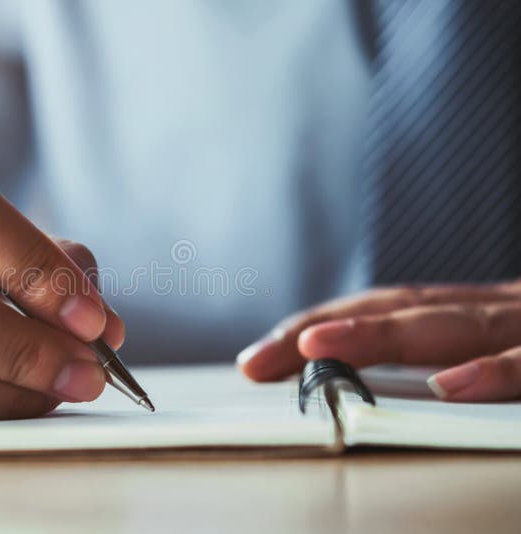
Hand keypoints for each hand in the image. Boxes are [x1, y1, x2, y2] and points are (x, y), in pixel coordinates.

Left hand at [237, 283, 520, 400]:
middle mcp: (493, 309)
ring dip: (382, 334)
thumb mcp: (500, 342)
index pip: (381, 311)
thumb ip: (448, 351)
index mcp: (469, 312)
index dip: (318, 326)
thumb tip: (378, 381)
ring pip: (455, 323)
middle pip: (396, 311)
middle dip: (321, 329)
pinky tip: (451, 385)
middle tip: (257, 361)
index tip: (259, 358)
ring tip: (316, 345)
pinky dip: (495, 369)